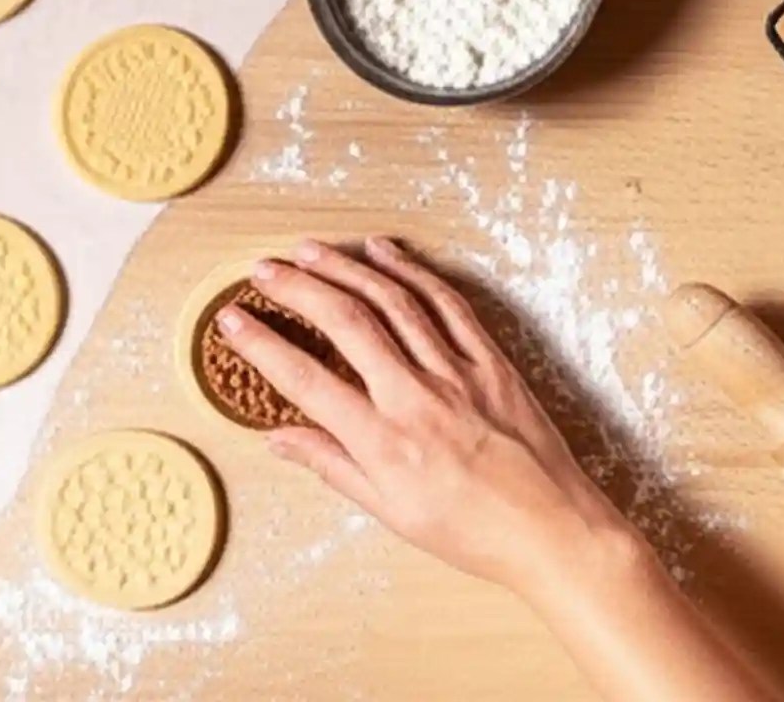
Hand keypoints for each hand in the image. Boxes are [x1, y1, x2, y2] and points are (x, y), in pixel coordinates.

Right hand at [215, 237, 645, 594]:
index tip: (231, 319)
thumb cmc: (471, 532)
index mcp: (383, 443)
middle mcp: (415, 399)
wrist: (552, 530)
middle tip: (264, 269)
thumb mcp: (390, 511)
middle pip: (345, 323)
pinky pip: (447, 305)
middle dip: (297, 287)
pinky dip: (412, 273)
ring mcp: (457, 374)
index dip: (261, 344)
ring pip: (392, 302)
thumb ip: (332, 465)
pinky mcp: (492, 361)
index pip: (305, 381)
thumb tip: (278, 438)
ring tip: (309, 251)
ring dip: (346, 269)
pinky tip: (383, 253)